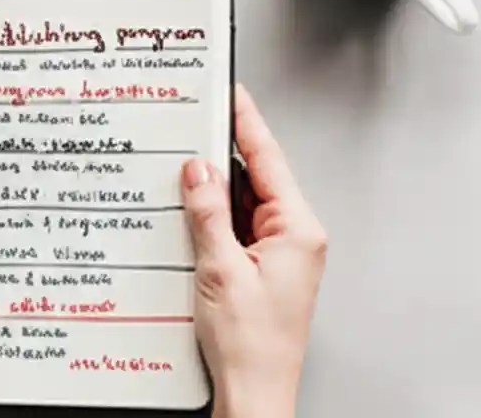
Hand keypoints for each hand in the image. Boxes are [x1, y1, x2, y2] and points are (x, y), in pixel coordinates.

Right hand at [180, 85, 326, 417]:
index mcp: (298, 231)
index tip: (232, 94)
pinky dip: (213, 216)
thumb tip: (198, 170)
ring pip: (243, 204)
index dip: (246, 123)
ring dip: (214, 188)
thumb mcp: (220, 269)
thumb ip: (208, 213)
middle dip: (223, 153)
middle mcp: (295, 238)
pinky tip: (189, 209)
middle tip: (193, 121)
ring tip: (182, 165)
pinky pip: (236, 228)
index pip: (269, 160)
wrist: (255, 395)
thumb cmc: (252, 346)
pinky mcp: (261, 269)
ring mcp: (279, 254)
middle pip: (257, 178)